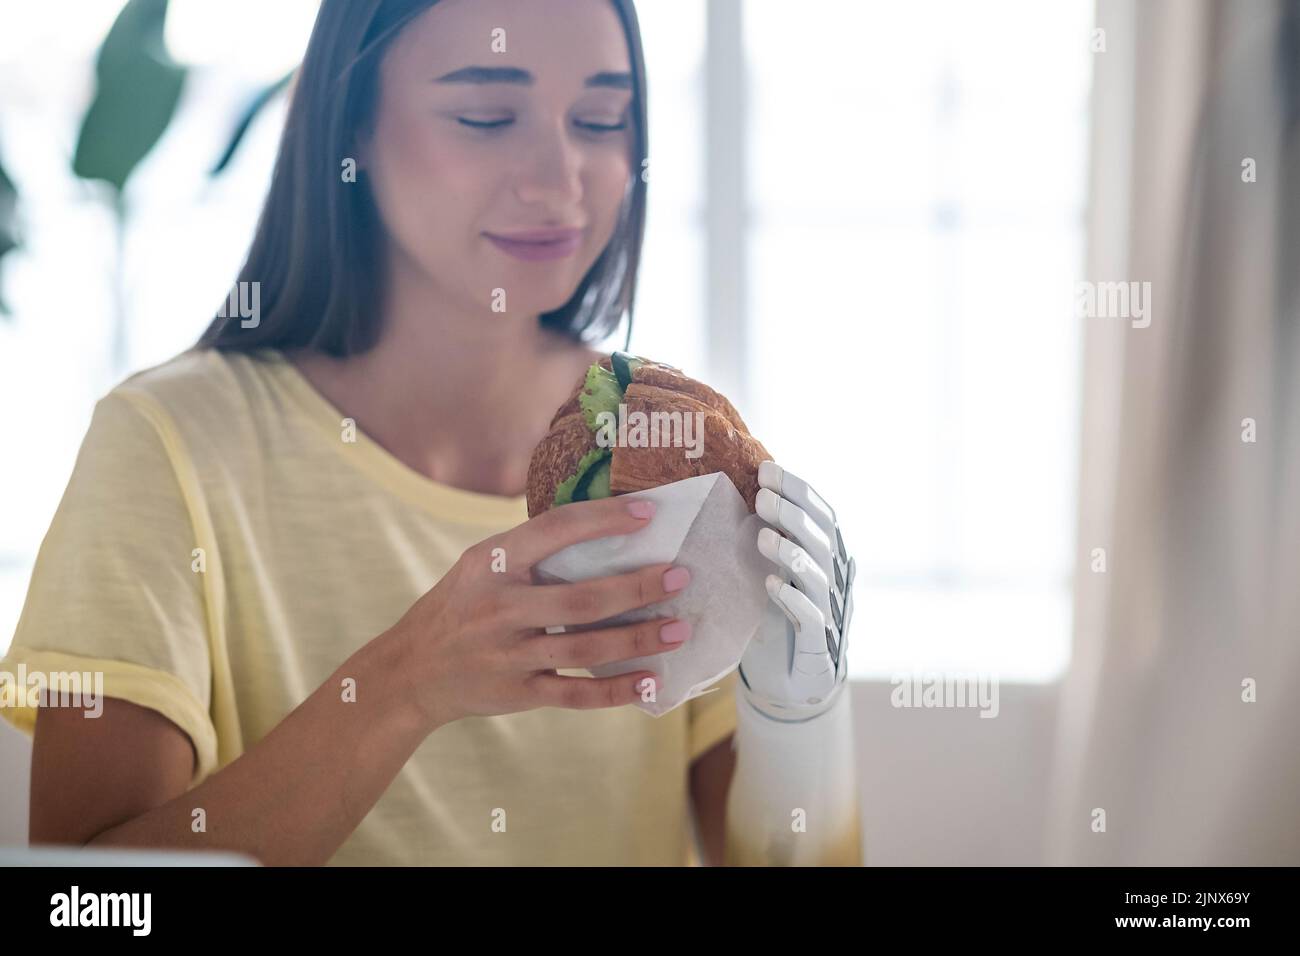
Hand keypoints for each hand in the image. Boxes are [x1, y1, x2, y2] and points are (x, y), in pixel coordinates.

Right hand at [388, 496, 693, 729]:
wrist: (411, 671)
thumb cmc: (461, 606)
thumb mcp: (480, 565)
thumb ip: (529, 550)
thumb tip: (602, 525)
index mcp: (493, 564)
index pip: (556, 530)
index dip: (604, 520)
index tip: (649, 514)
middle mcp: (501, 607)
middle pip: (583, 598)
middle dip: (638, 587)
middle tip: (681, 576)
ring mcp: (510, 654)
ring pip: (587, 646)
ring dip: (639, 638)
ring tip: (679, 628)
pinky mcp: (518, 693)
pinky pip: (576, 692)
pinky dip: (617, 690)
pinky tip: (651, 680)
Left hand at [740, 461, 856, 719]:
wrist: (787, 684)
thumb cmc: (774, 621)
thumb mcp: (767, 573)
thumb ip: (764, 539)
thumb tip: (741, 490)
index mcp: (826, 559)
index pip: (823, 516)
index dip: (800, 491)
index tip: (768, 470)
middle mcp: (834, 582)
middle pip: (823, 540)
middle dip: (793, 513)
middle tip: (762, 494)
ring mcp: (831, 614)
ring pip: (819, 576)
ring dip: (791, 553)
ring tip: (762, 536)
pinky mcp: (820, 648)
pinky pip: (813, 619)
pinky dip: (794, 600)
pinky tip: (771, 586)